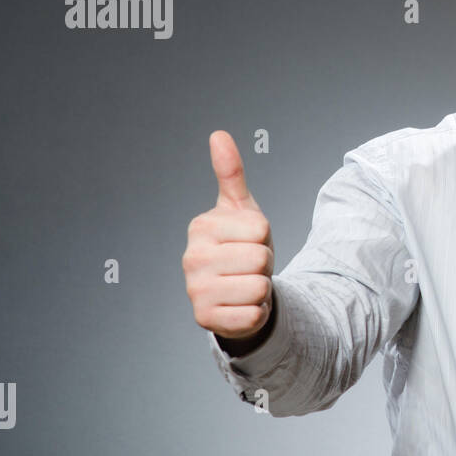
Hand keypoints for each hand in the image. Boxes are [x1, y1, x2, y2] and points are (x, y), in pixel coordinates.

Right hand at [182, 130, 275, 339]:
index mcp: (201, 227)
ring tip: (245, 284)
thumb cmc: (241, 246)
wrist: (238, 293)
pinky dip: (256, 313)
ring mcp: (195, 291)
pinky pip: (253, 314)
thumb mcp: (241, 209)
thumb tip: (219, 135)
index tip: (249, 241)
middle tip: (249, 266)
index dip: (264, 237)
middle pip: (261, 258)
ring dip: (261, 289)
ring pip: (259, 287)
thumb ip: (231, 173)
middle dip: (264, 264)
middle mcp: (191, 258)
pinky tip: (241, 306)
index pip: (260, 229)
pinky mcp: (206, 320)